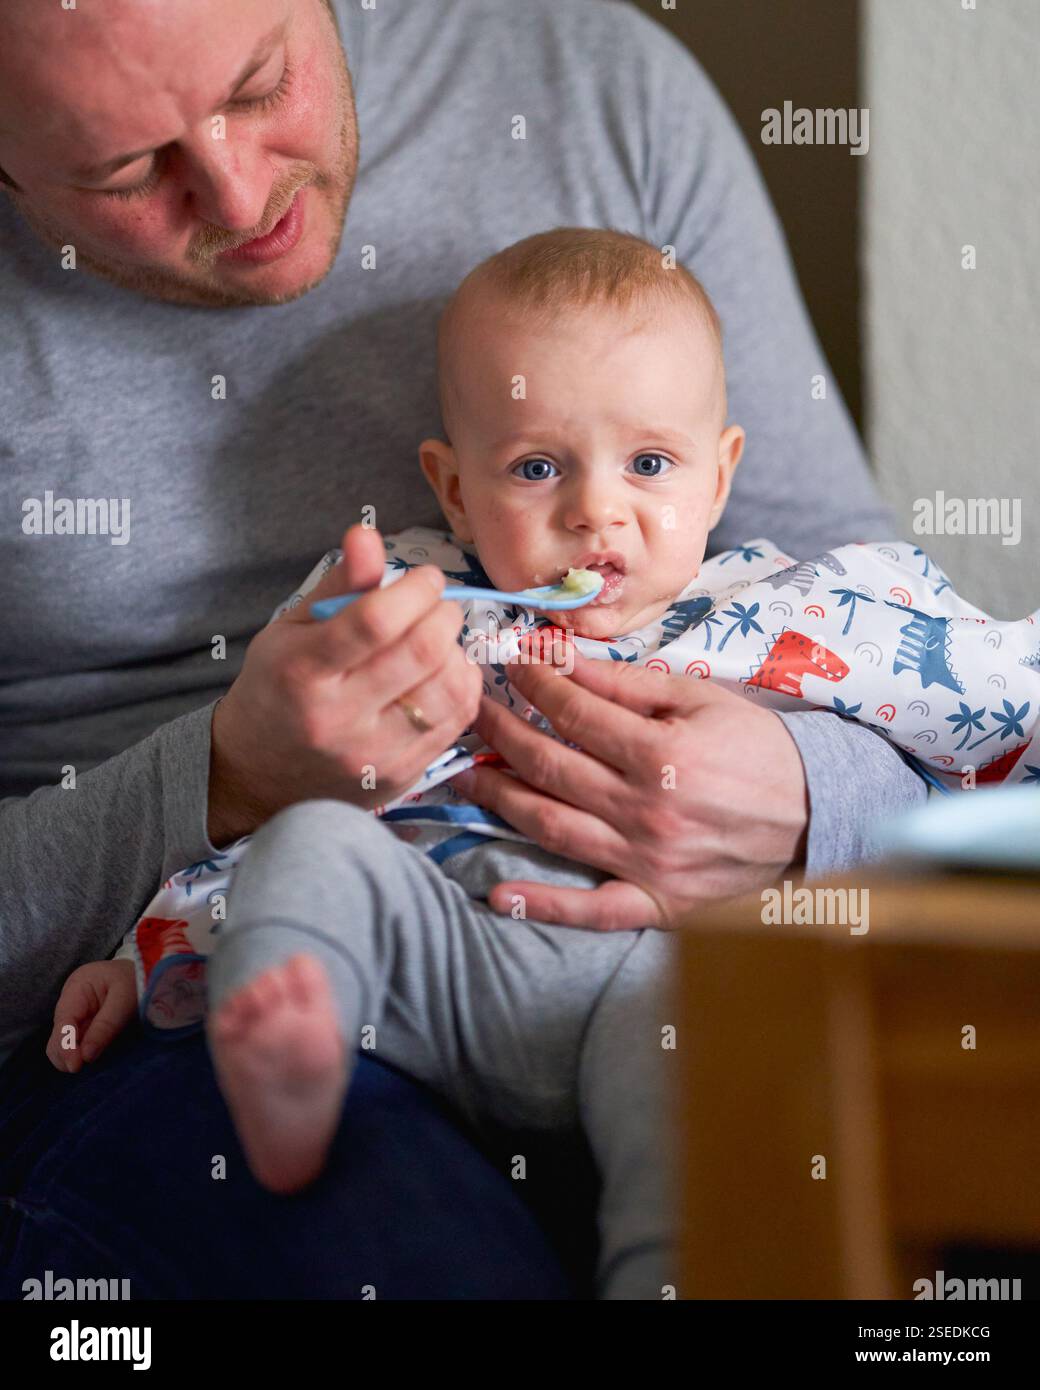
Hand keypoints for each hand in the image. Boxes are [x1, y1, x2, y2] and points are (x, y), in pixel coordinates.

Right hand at [46, 960, 137, 1072]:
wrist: (148, 971)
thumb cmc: (137, 980)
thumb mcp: (125, 999)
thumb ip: (106, 1026)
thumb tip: (86, 1056)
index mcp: (77, 987)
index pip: (63, 1022)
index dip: (65, 1046)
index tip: (75, 1066)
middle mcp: (71, 1002)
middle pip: (57, 1036)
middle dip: (66, 1054)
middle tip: (83, 1068)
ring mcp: (76, 1015)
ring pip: (63, 1044)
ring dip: (73, 1056)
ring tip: (92, 1062)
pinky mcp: (85, 1026)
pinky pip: (78, 1044)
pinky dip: (82, 1053)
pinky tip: (94, 1057)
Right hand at [207, 525, 482, 844]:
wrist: (260, 776)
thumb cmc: (277, 690)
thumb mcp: (292, 630)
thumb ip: (338, 584)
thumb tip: (367, 534)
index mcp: (302, 672)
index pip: (375, 621)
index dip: (415, 590)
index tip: (425, 578)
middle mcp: (339, 718)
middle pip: (421, 653)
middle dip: (444, 614)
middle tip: (437, 605)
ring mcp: (374, 754)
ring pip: (449, 689)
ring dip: (456, 651)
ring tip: (438, 640)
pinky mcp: (402, 775)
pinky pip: (457, 722)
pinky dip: (461, 686)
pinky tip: (441, 673)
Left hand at [450, 647, 807, 929]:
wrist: (817, 814)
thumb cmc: (756, 749)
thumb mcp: (700, 700)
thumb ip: (626, 684)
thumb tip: (560, 659)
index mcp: (660, 755)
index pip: (573, 712)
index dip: (532, 683)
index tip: (507, 661)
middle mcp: (646, 811)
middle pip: (549, 767)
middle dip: (500, 733)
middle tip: (469, 711)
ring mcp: (647, 862)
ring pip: (552, 829)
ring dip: (499, 800)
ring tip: (464, 776)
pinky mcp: (658, 902)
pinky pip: (592, 911)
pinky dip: (543, 907)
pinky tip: (496, 896)